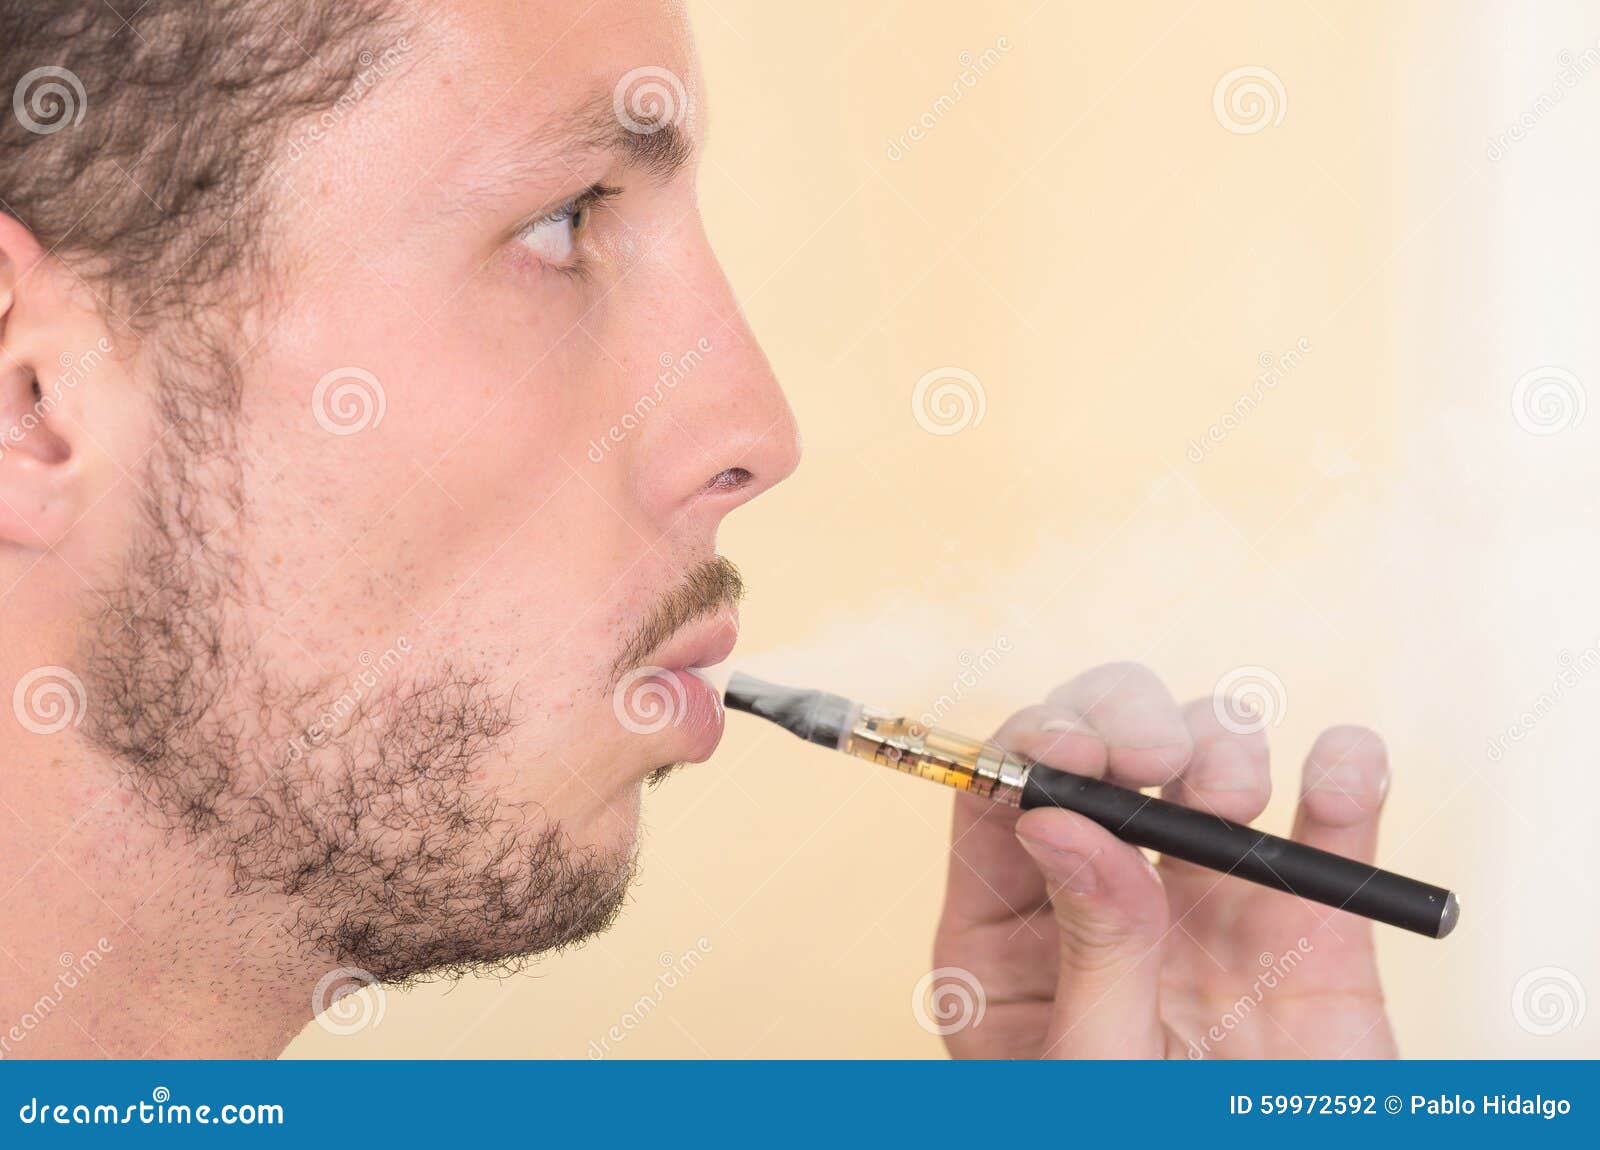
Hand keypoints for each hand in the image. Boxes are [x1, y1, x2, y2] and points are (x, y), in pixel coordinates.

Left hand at [932, 662, 1396, 1058]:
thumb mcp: (1090, 1075)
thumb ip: (1088, 948)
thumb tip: (1053, 816)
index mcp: (1011, 936)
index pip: (998, 797)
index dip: (1032, 745)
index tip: (1074, 747)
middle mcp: (1102, 898)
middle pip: (1098, 749)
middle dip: (1125, 722)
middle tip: (1155, 759)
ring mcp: (1204, 900)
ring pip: (1203, 761)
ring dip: (1218, 745)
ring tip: (1227, 803)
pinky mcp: (1307, 921)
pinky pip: (1327, 824)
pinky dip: (1342, 776)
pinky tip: (1338, 766)